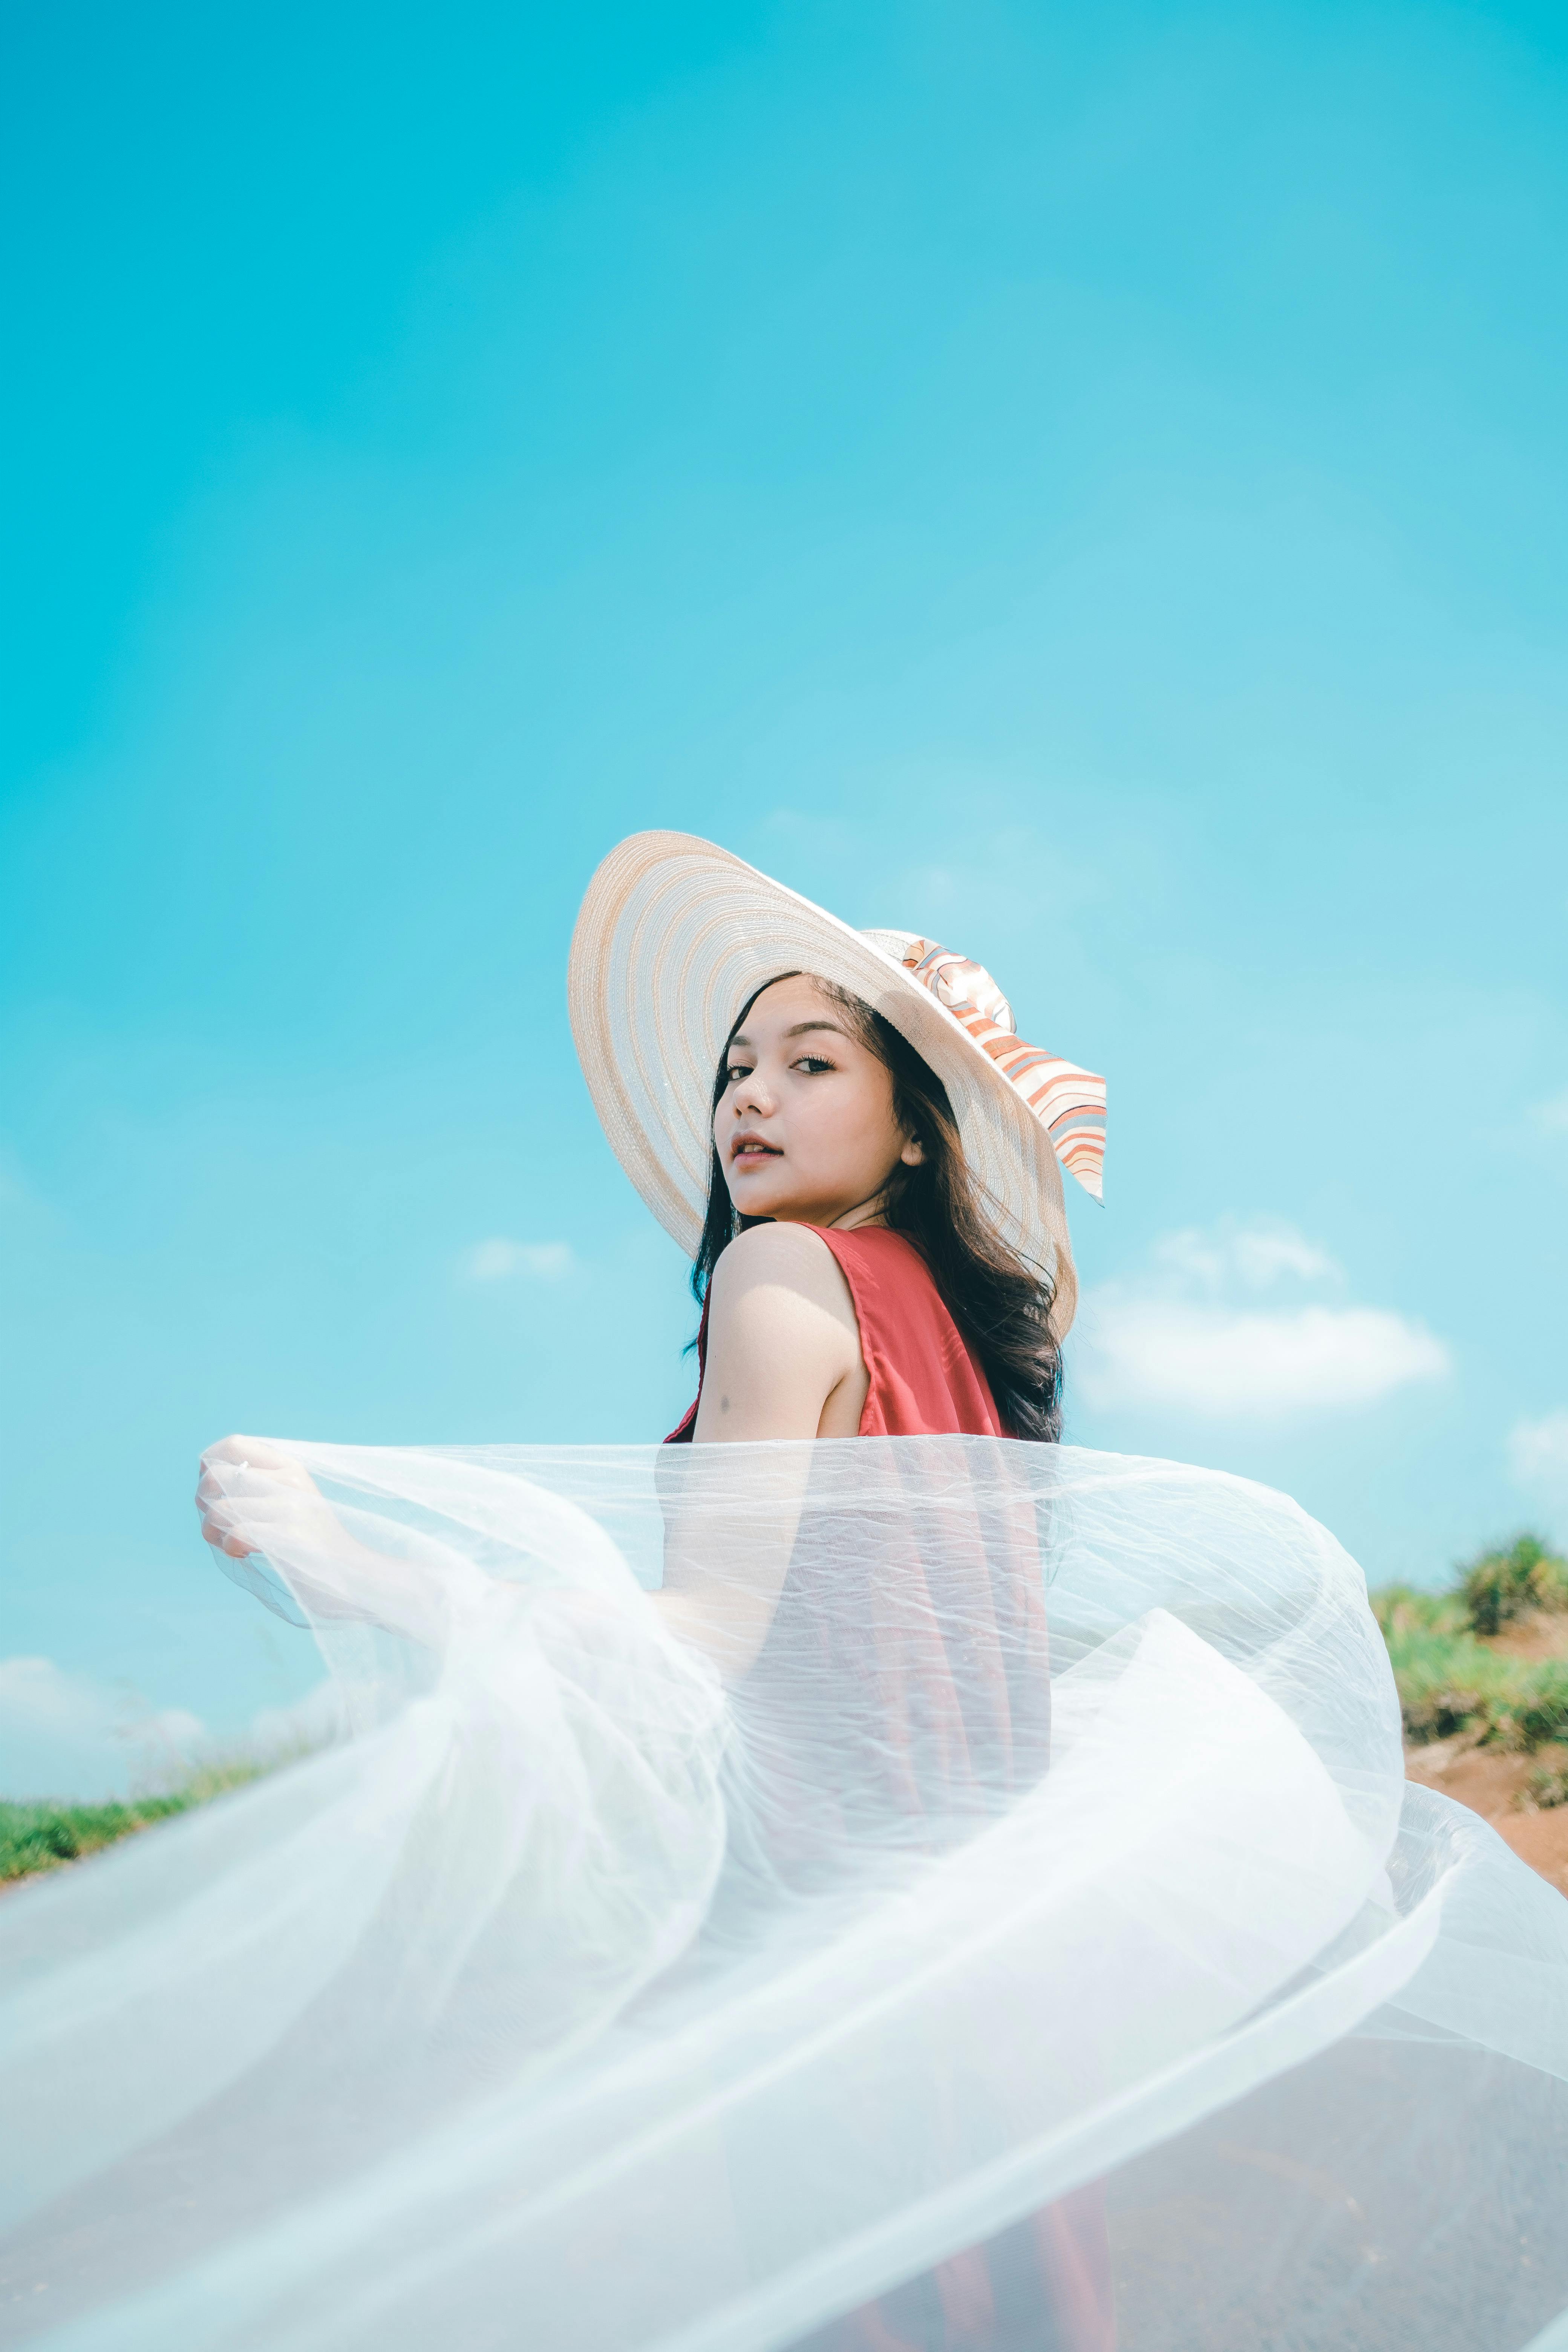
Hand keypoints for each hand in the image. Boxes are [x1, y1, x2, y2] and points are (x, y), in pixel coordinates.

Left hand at [195, 1433, 336, 1562]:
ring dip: (212, 1531)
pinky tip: (242, 1553)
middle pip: (215, 1476)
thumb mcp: (291, 1497)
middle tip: (218, 1523)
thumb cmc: (309, 1539)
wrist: (347, 1570)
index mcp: (289, 1466)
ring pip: (219, 1508)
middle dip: (203, 1503)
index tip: (214, 1491)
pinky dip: (229, 1547)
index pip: (232, 1445)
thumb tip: (205, 1478)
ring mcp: (290, 1507)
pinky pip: (235, 1533)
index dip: (208, 1466)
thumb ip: (257, 1482)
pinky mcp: (288, 1536)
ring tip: (229, 1541)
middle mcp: (290, 1480)